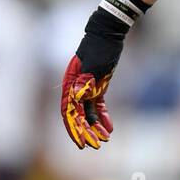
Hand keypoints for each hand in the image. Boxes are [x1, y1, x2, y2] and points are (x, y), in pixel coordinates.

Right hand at [60, 21, 124, 149]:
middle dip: (85, 132)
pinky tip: (109, 128)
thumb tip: (77, 98)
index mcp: (71, 84)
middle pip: (78, 115)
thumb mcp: (95, 64)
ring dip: (95, 127)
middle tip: (95, 146)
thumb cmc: (100, 47)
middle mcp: (76, 88)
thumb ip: (86, 81)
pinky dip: (103, 117)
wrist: (108, 32)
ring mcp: (86, 88)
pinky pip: (98, 106)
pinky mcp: (98, 86)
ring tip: (105, 139)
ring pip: (89, 113)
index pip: (69, 112)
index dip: (74, 129)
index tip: (82, 143)